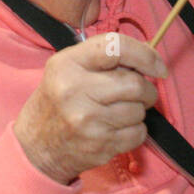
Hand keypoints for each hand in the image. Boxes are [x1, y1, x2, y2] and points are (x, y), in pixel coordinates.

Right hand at [13, 33, 166, 184]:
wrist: (36, 145)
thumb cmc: (58, 100)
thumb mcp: (67, 67)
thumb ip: (103, 58)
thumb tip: (149, 58)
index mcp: (67, 64)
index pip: (116, 47)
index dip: (145, 54)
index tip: (158, 66)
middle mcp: (75, 90)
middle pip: (135, 84)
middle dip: (147, 89)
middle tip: (140, 93)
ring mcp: (87, 120)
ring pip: (139, 110)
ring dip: (138, 111)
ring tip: (120, 111)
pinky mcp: (99, 145)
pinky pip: (138, 133)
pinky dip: (135, 131)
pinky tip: (116, 129)